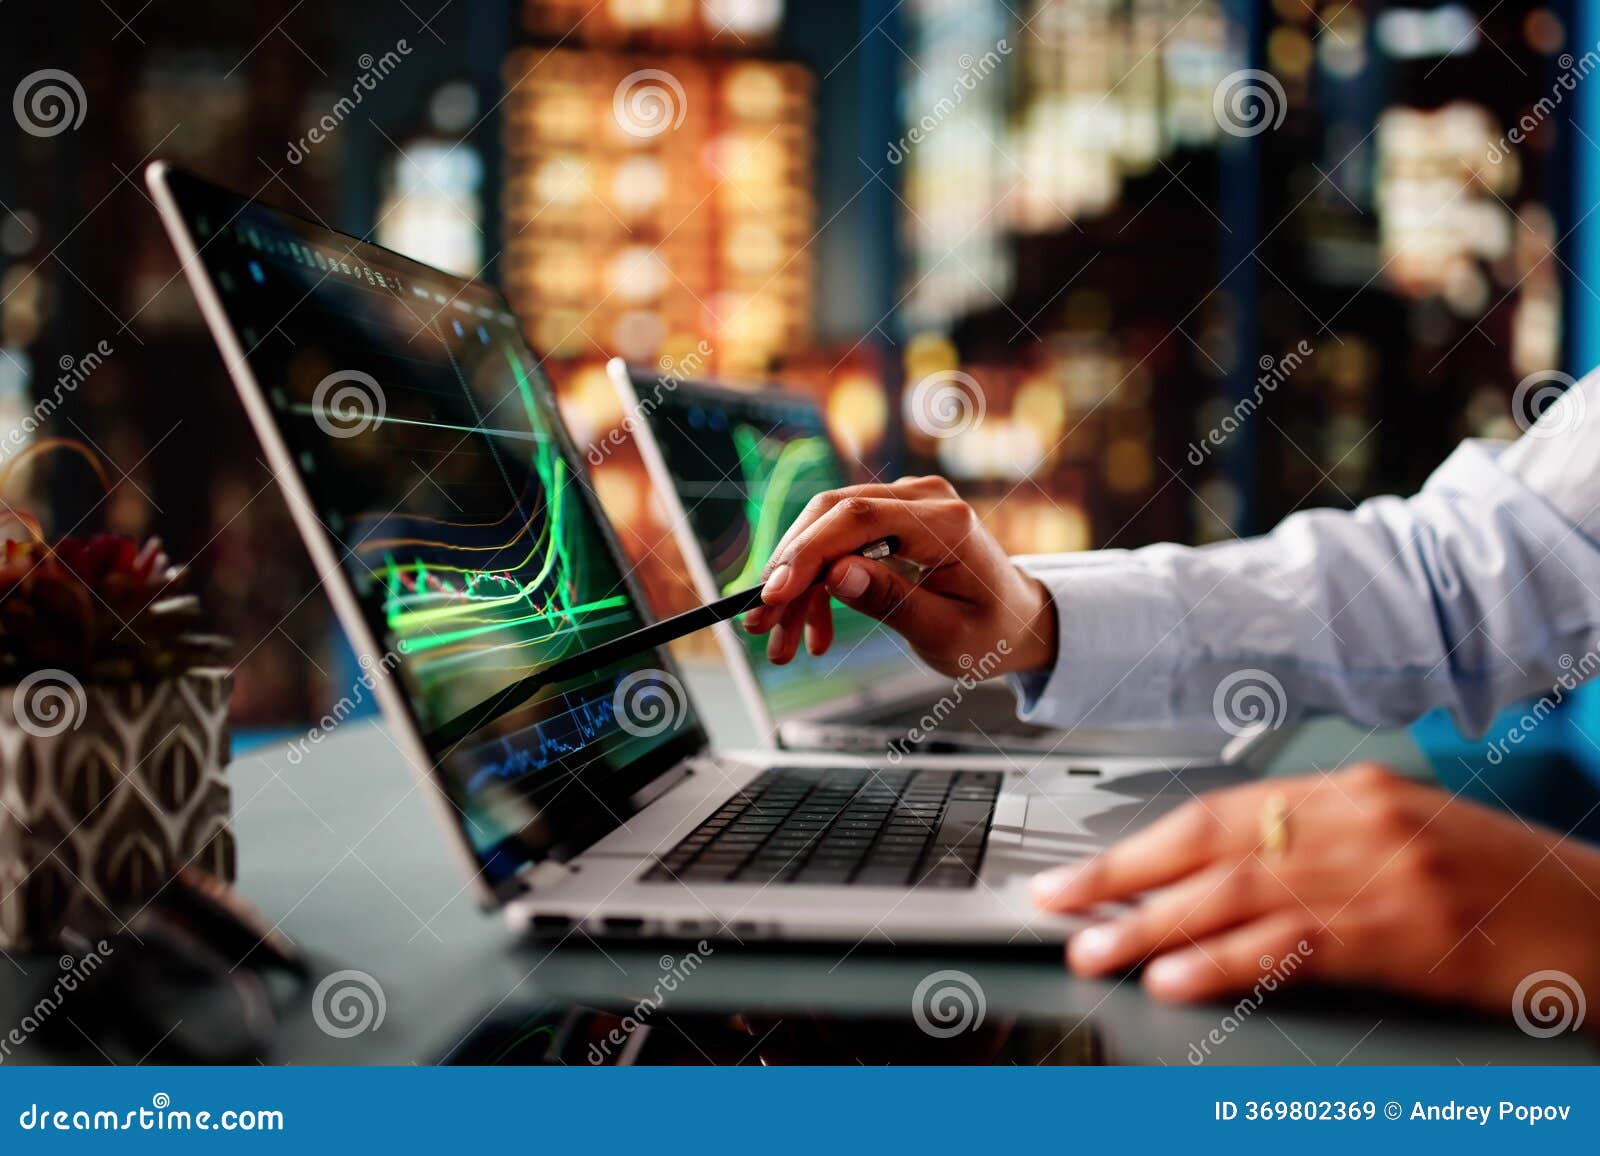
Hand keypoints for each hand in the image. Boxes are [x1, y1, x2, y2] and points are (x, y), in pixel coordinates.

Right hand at [740, 475, 1057, 678]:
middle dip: (789, 570)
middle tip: (759, 623)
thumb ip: (892, 601)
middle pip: (832, 515)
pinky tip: (815, 632)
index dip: (807, 553)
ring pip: (826, 529)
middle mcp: (924, 499)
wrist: (1017, 621)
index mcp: (947, 523)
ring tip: (782, 642)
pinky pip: (838, 541)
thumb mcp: (945, 633)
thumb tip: (836, 575)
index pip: (859, 519)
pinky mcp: (892, 518)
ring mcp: (906, 503)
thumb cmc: (990, 632)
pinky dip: (818, 586)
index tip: (771, 594)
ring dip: (797, 585)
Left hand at [1032, 763, 1599, 1025]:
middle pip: (1213, 845)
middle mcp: (1359, 821)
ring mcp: (1384, 875)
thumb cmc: (1508, 885)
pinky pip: (1294, 948)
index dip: (1143, 844)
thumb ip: (1322, 845)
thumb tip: (1226, 875)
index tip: (1087, 869)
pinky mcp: (1408, 935)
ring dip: (1156, 925)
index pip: (1221, 812)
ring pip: (1239, 896)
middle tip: (1060, 903)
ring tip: (1097, 947)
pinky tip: (1178, 978)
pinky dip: (1227, 963)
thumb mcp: (1409, 840)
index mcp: (1354, 792)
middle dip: (1124, 876)